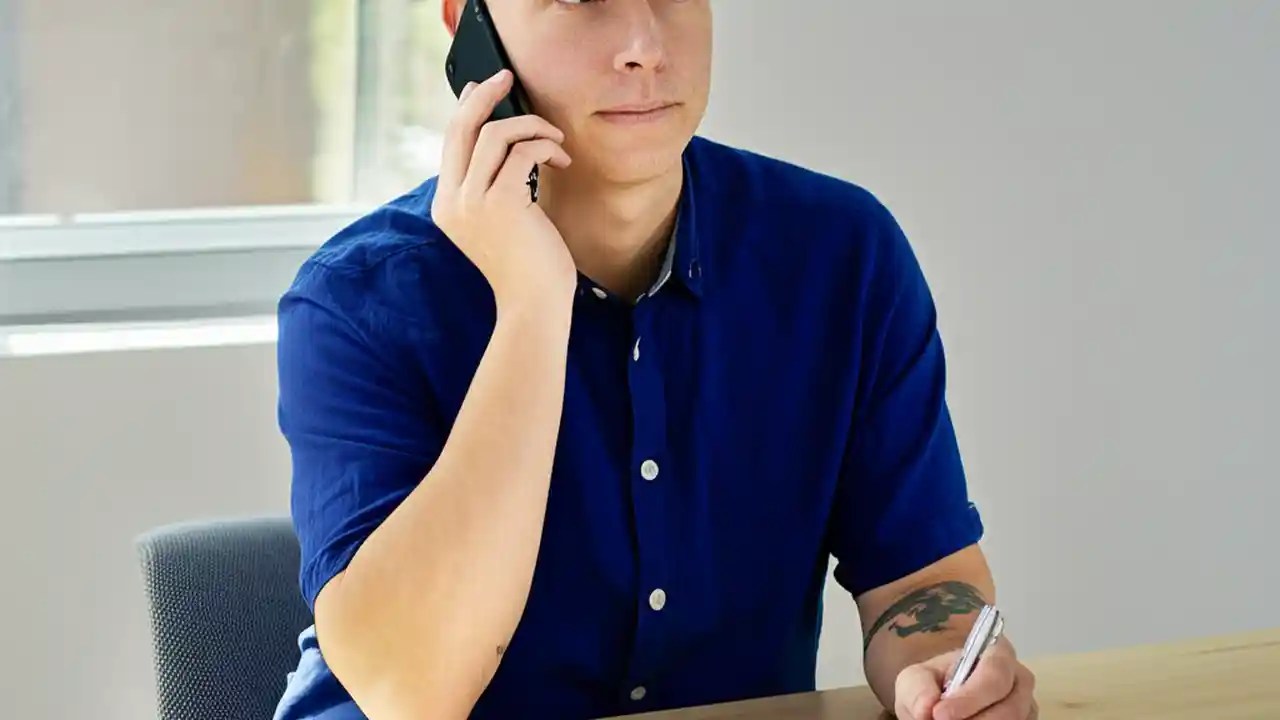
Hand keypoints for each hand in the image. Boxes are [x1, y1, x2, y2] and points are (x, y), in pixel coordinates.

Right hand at [431, 69, 576, 312]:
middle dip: (486, 96)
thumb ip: (492, 187)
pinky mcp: (502, 203)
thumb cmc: (526, 267)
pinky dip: (544, 145)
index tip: (484, 90)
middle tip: (508, 78)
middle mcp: (453, 202)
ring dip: (531, 126)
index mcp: (447, 206)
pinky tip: (559, 157)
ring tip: (554, 140)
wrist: (534, 306)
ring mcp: (474, 202)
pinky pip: (522, 152)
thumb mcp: (500, 223)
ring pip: (495, 134)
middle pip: (462, 128)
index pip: (452, 143)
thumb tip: (504, 140)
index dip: (468, 111)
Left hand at [894, 640, 1036, 719]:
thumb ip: (918, 689)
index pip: (995, 673)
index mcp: (997, 653)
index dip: (970, 698)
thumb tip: (927, 708)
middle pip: (1010, 708)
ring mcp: (1027, 708)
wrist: (938, 705)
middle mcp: (1020, 681)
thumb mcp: (915, 680)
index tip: (940, 714)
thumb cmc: (932, 686)